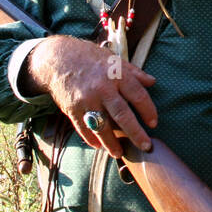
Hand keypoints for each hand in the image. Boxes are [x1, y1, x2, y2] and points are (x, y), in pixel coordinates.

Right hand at [23, 35, 157, 157]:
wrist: (58, 58)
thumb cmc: (89, 57)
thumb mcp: (114, 60)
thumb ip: (134, 72)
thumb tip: (152, 82)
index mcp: (116, 75)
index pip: (138, 95)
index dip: (148, 110)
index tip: (154, 123)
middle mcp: (102, 88)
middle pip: (122, 114)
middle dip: (135, 133)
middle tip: (146, 146)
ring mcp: (86, 99)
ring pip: (102, 126)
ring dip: (112, 142)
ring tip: (119, 154)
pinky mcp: (72, 108)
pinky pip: (83, 128)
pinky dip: (91, 138)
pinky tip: (98, 146)